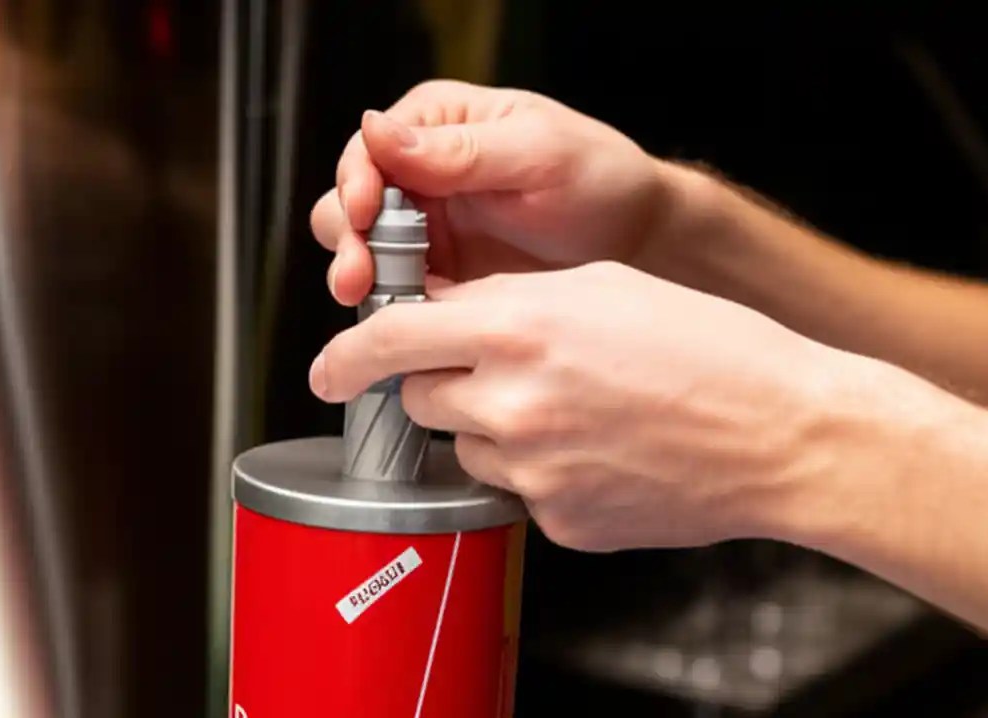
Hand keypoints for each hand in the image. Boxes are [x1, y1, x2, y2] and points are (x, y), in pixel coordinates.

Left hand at [308, 261, 839, 551]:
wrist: (782, 433)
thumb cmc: (710, 348)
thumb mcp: (602, 287)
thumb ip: (507, 300)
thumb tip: (446, 314)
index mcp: (518, 328)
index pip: (388, 338)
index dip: (345, 353)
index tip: (327, 368)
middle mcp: (513, 401)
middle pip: (422, 397)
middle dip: (446, 381)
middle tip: (507, 372)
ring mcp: (534, 470)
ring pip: (468, 447)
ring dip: (495, 428)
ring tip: (574, 412)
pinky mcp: (559, 520)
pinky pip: (517, 491)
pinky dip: (540, 471)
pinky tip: (599, 450)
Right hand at [309, 80, 679, 305]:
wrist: (639, 239)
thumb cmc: (599, 177)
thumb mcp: (536, 152)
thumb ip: (459, 151)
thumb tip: (380, 131)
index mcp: (437, 125)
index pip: (369, 149)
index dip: (357, 183)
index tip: (366, 213)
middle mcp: (421, 175)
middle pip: (350, 204)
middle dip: (349, 240)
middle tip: (360, 276)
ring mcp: (427, 229)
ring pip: (363, 251)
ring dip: (361, 277)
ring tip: (373, 300)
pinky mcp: (440, 275)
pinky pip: (397, 292)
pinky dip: (393, 308)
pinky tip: (406, 323)